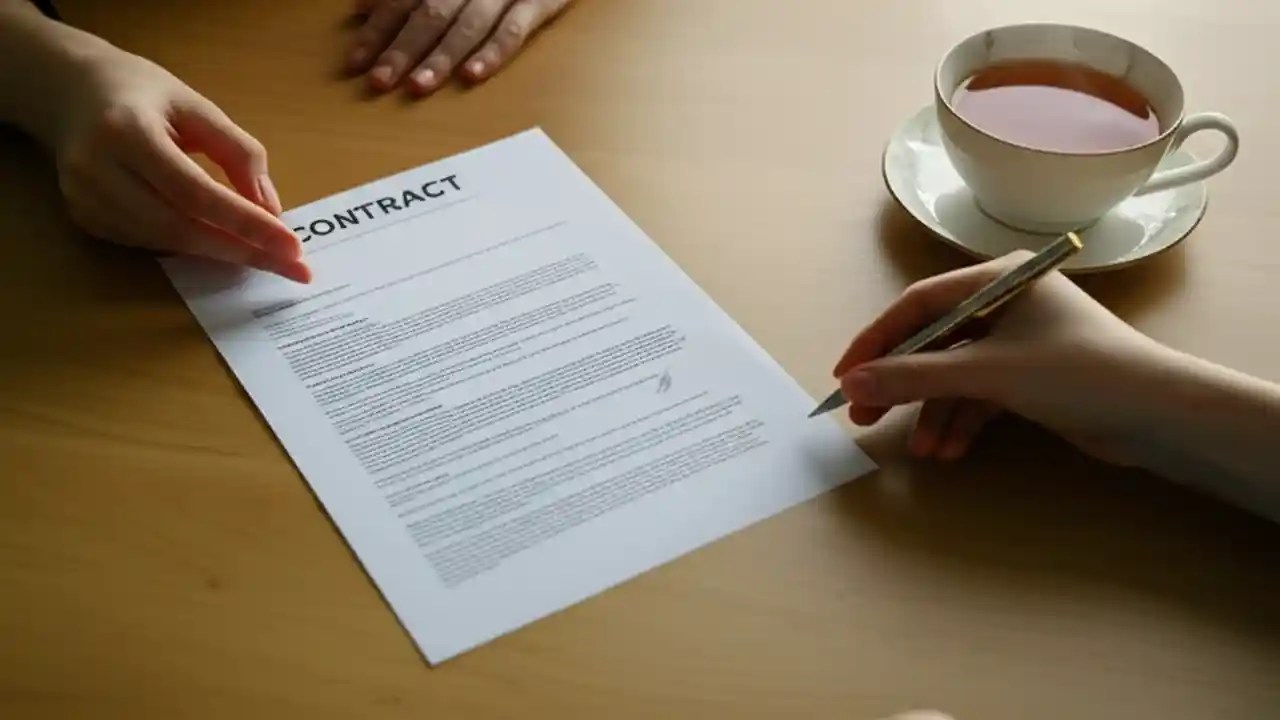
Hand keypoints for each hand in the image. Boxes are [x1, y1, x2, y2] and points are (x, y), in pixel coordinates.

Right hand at [52, 44, 308, 281]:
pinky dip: (189, 245)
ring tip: (264, 254)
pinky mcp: (84, 218)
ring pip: (166, 241)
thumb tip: (270, 210)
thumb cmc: (142, 93)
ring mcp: (85, 199)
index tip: (292, 247)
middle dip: (241, 250)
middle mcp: (97, 171)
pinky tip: (217, 240)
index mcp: (127, 132)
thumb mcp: (197, 106)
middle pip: (180, 227)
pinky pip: (149, 243)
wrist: (68, 90)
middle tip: (291, 267)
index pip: (197, 192)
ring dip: (219, 251)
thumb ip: (238, 152)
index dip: (247, 224)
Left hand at [347, 0, 574, 94]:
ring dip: (442, 56)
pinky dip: (494, 52)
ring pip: (468, 25)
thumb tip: (362, 6)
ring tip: (418, 86)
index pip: (402, 0)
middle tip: (380, 82)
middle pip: (431, 14)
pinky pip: (515, 30)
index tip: (355, 62)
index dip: (377, 30)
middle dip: (403, 49)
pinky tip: (473, 75)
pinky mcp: (540, 2)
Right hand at [833, 252, 1168, 464]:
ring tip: (921, 450)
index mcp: (998, 279)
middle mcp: (1006, 303)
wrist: (1156, 414)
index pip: (919, 304)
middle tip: (863, 416)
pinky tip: (949, 451)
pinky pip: (979, 394)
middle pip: (933, 340)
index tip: (845, 375)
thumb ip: (915, 377)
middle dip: (901, 383)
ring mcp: (1018, 341)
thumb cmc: (1076, 373)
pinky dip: (962, 420)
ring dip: (934, 412)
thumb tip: (852, 384)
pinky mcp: (1030, 377)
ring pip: (955, 373)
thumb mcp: (988, 373)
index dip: (877, 340)